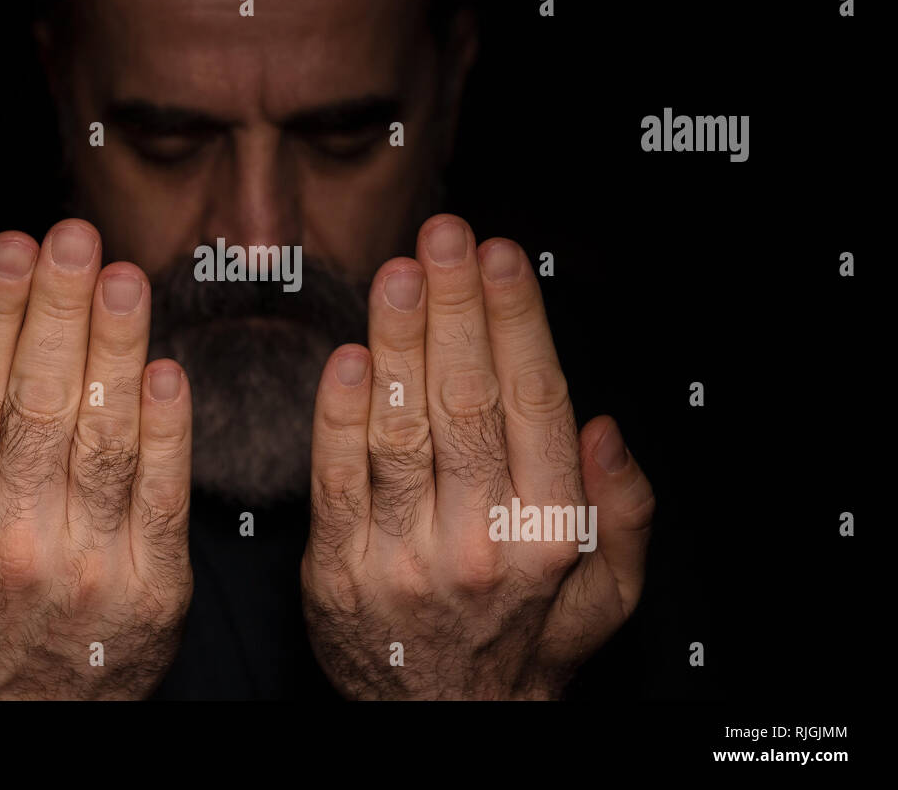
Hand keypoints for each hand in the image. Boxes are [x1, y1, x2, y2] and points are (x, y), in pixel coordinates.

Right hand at [0, 222, 192, 698]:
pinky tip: (168, 370)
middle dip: (59, 309)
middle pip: (39, 400)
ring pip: (105, 434)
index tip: (11, 249)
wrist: (28, 732)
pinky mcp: (154, 584)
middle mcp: (15, 538)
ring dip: (117, 349)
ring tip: (124, 278)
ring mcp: (90, 561)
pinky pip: (163, 493)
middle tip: (74, 237)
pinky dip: (169, 430)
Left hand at [301, 214, 654, 698]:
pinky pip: (335, 480)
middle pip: (467, 403)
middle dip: (456, 309)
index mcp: (547, 534)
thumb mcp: (606, 597)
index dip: (516, 322)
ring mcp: (403, 556)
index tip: (502, 255)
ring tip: (400, 271)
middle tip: (445, 234)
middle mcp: (478, 542)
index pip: (534, 405)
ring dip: (398, 342)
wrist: (437, 722)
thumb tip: (602, 425)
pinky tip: (349, 356)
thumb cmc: (522, 645)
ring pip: (400, 430)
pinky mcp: (337, 570)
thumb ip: (620, 513)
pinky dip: (338, 415)